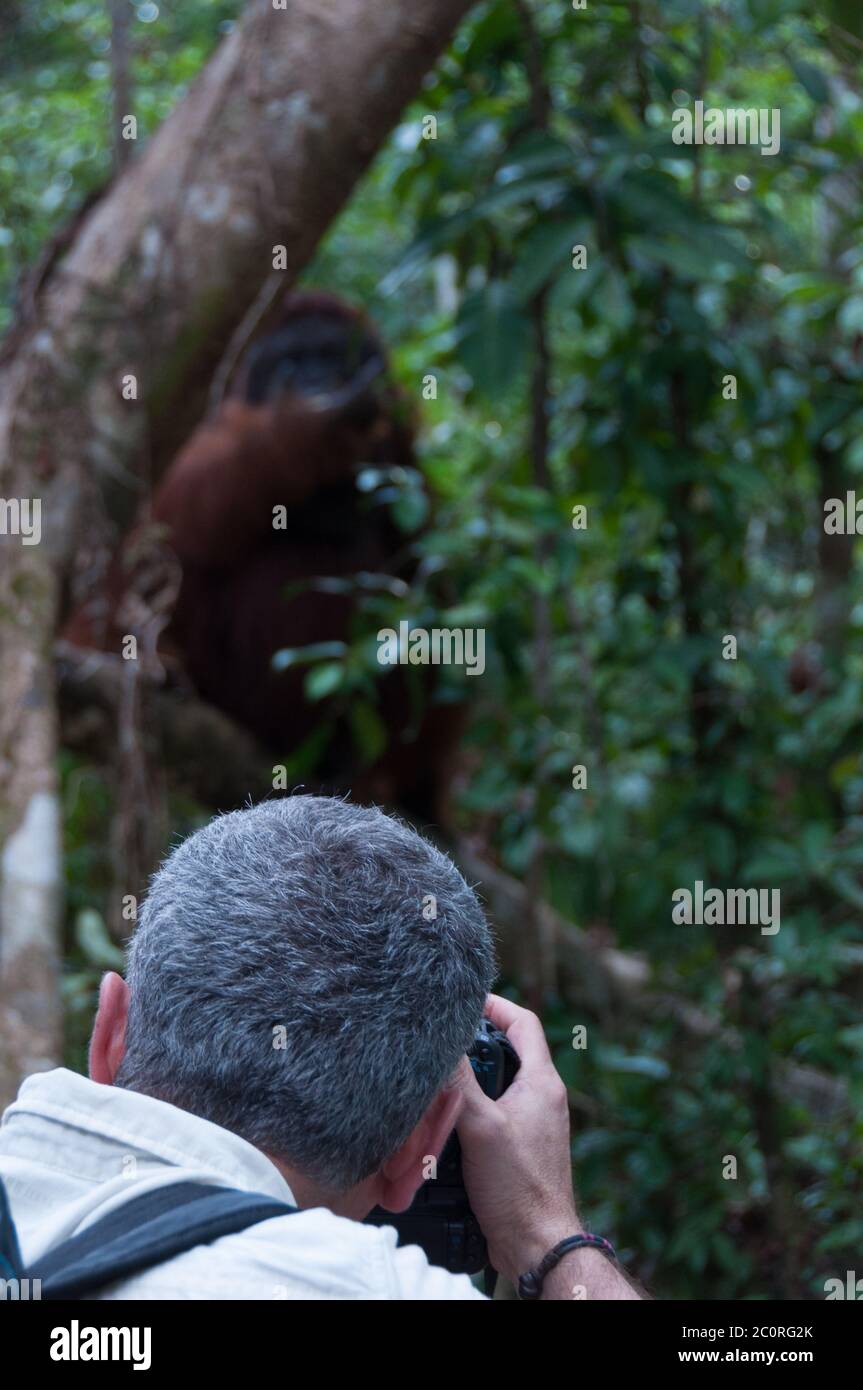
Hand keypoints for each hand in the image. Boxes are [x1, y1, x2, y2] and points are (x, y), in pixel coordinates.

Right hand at [454, 994, 579, 1284]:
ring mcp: (535, 1124)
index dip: (495, 1005)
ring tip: (440, 1080)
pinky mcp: (523, 1147)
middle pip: (510, 1051)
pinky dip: (473, 1109)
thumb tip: (441, 1042)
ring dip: (471, 1081)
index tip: (464, 999)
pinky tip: (448, 1122)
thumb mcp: (481, 1125)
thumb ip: (460, 1082)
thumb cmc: (517, 1186)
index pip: (524, 1022)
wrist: (536, 1241)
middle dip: (476, 1044)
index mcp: (542, 1082)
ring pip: (500, 1085)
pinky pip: (497, 1113)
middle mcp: (543, 1098)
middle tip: (443, 1041)